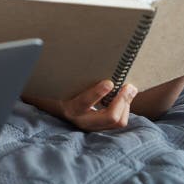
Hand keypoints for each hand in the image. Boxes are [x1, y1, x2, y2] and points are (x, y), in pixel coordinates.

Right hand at [23, 80, 138, 131]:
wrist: (54, 111)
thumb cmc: (59, 92)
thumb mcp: (63, 86)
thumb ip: (72, 80)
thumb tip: (59, 55)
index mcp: (69, 108)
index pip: (83, 103)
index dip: (97, 93)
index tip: (108, 82)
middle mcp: (80, 120)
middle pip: (110, 117)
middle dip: (122, 101)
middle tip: (128, 86)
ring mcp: (92, 126)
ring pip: (118, 121)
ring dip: (126, 105)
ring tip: (128, 89)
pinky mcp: (101, 128)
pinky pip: (119, 122)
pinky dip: (125, 109)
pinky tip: (124, 99)